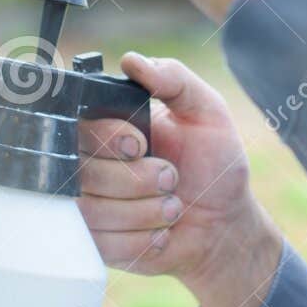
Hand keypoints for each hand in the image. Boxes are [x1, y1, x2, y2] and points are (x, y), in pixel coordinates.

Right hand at [77, 53, 282, 306]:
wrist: (225, 224)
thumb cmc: (215, 163)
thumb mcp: (206, 111)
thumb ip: (174, 78)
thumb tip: (132, 61)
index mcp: (110, 126)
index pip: (81, 126)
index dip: (110, 138)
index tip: (142, 144)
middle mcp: (92, 164)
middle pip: (84, 171)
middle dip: (138, 180)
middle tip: (171, 178)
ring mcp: (91, 205)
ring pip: (92, 212)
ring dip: (144, 213)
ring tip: (172, 208)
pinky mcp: (97, 244)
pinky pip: (101, 246)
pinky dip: (140, 242)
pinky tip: (160, 234)